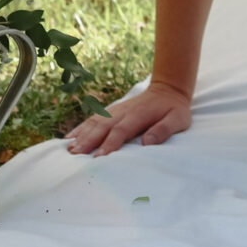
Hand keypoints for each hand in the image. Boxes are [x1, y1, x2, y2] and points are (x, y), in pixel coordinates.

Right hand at [64, 80, 191, 155]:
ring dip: (81, 135)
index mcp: (139, 115)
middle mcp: (123, 111)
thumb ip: (164, 130)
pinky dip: (80, 128)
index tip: (99, 156)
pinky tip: (69, 138)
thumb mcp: (178, 119)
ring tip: (68, 149)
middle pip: (103, 126)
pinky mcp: (111, 112)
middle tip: (76, 155)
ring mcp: (115, 110)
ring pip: (95, 122)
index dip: (110, 143)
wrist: (168, 90)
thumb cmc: (174, 110)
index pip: (121, 130)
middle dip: (89, 140)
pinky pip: (93, 119)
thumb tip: (147, 142)